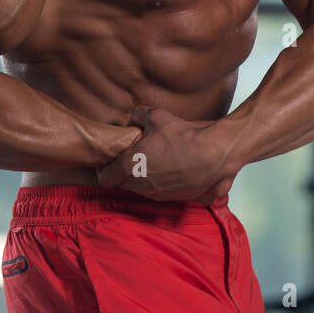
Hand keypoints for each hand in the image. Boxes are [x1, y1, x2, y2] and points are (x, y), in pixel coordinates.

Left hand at [95, 106, 236, 202]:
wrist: (212, 155)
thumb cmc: (183, 136)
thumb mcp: (157, 116)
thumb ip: (138, 115)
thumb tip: (132, 117)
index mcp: (130, 166)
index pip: (104, 177)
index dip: (101, 170)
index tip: (104, 162)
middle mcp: (140, 184)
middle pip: (121, 183)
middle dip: (122, 172)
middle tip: (128, 158)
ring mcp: (157, 194)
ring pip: (139, 189)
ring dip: (140, 178)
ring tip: (150, 163)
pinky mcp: (173, 198)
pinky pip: (158, 192)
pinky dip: (158, 183)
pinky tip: (167, 170)